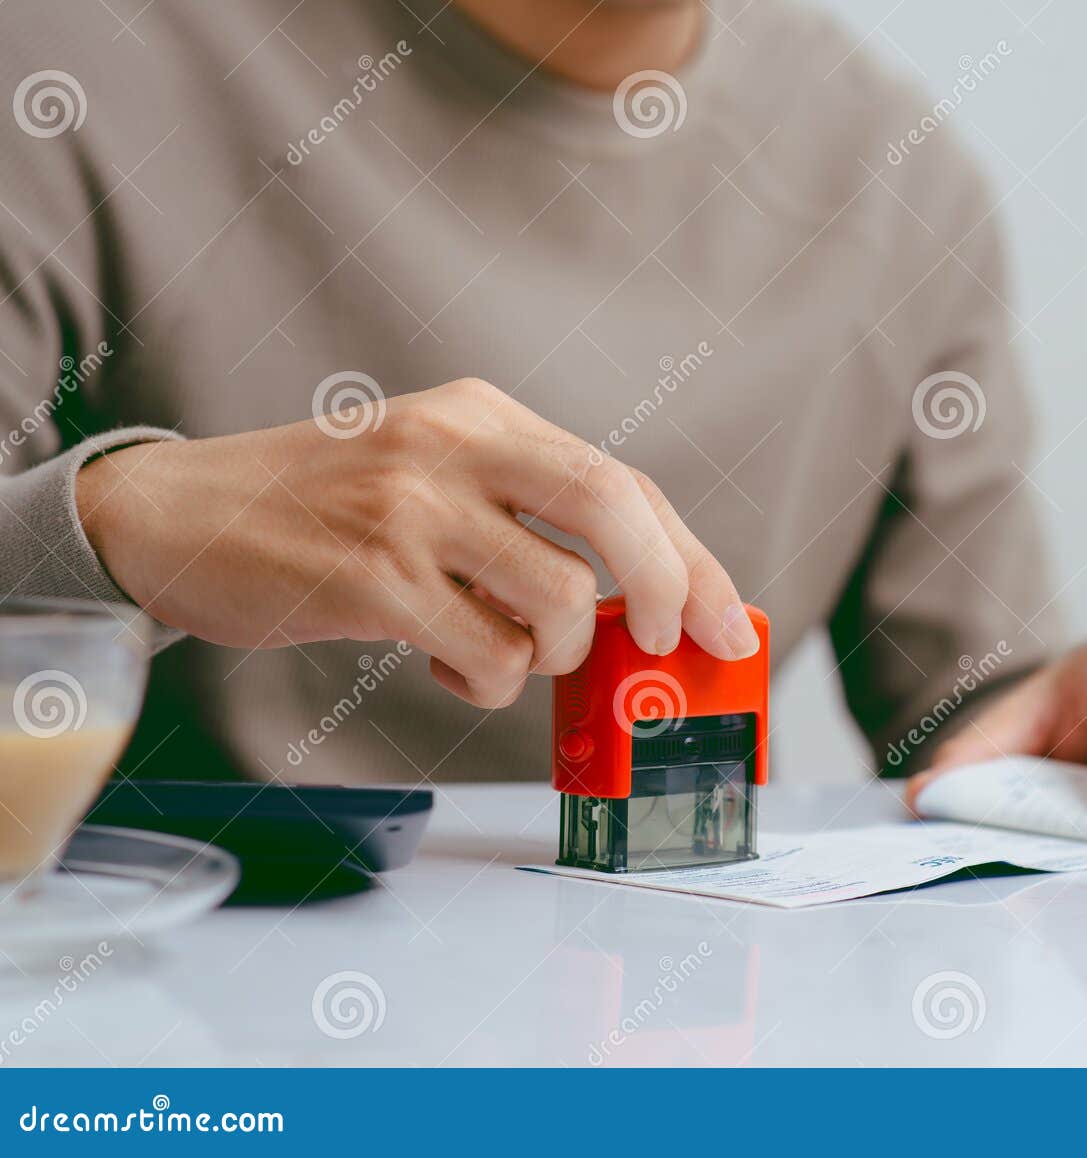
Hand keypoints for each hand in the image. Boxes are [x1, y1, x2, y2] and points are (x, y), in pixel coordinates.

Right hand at [76, 377, 758, 707]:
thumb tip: (637, 601)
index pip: (622, 480)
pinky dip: (488, 679)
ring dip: (555, 651)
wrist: (177, 514)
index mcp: (482, 415)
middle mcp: (453, 444)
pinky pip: (487, 652)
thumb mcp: (432, 473)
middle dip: (667, 587)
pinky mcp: (372, 578)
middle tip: (667, 645)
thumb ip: (523, 516)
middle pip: (611, 506)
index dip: (690, 556)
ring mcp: (411, 507)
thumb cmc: (321, 509)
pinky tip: (446, 660)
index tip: (727, 620)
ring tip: (506, 649)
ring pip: (559, 596)